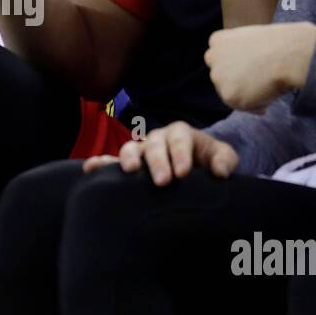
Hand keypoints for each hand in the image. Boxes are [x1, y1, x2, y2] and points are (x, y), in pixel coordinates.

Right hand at [83, 121, 237, 186]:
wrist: (195, 167)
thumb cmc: (208, 160)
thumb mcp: (221, 157)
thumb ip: (224, 160)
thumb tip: (220, 172)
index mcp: (180, 133)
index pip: (179, 138)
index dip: (180, 153)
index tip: (184, 173)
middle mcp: (157, 138)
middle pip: (154, 144)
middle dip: (157, 161)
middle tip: (163, 181)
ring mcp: (140, 151)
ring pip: (130, 149)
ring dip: (129, 159)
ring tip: (131, 172)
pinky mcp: (128, 165)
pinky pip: (111, 162)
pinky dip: (101, 164)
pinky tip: (91, 168)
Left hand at [204, 22, 315, 112]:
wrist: (290, 54)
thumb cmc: (279, 44)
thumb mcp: (252, 41)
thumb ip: (239, 55)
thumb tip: (240, 75)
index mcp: (217, 40)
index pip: (220, 60)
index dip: (236, 67)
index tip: (251, 70)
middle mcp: (212, 57)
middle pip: (222, 78)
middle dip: (237, 82)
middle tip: (259, 83)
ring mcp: (218, 76)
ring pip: (230, 93)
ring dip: (246, 95)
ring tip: (267, 87)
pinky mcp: (228, 95)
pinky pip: (241, 107)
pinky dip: (255, 106)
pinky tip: (269, 96)